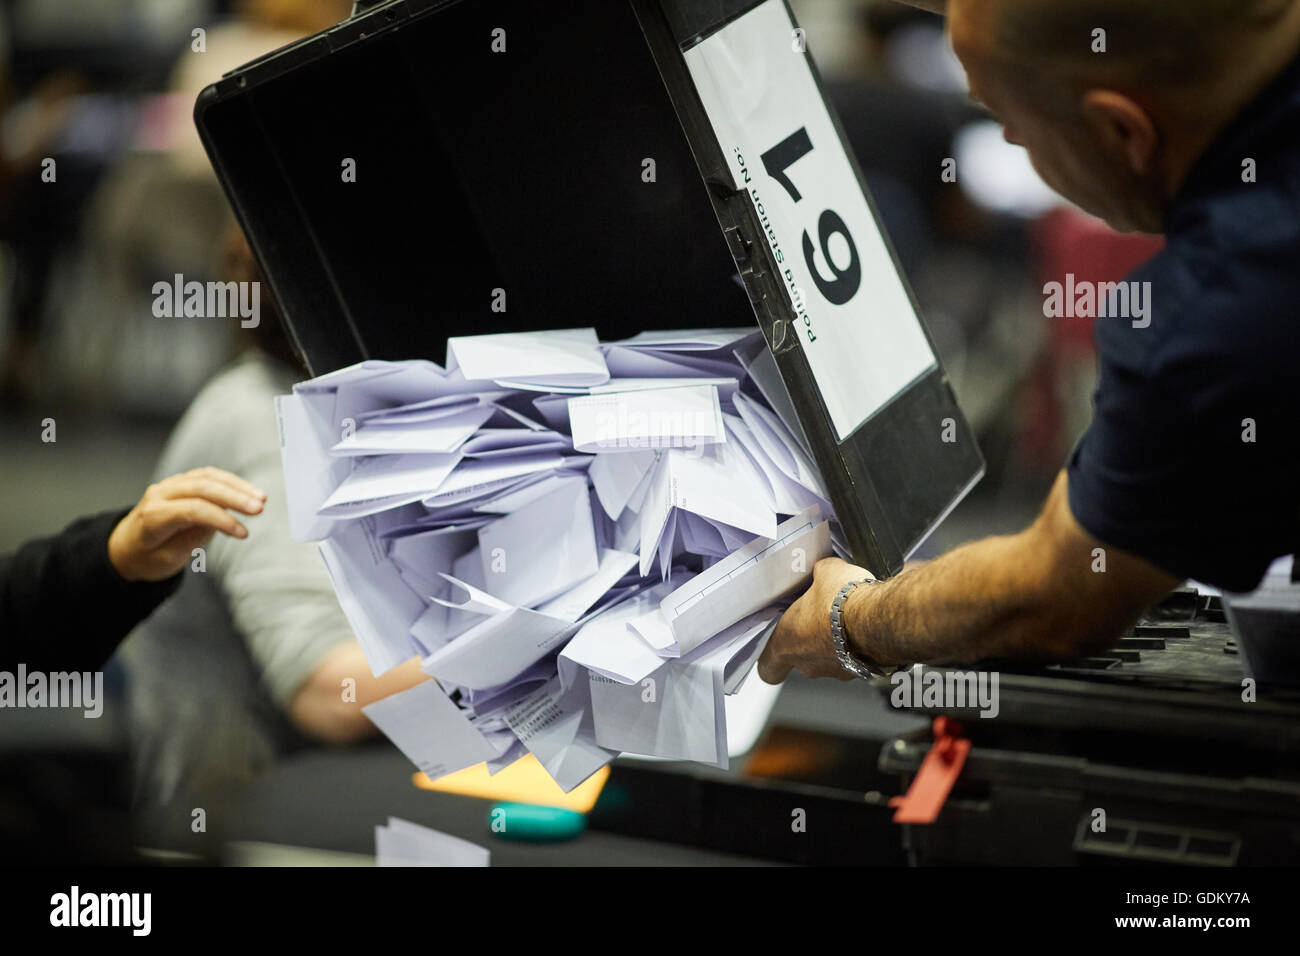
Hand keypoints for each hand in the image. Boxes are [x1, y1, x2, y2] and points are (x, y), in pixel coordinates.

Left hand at [107, 467, 266, 581]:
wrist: (128, 546)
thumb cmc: (147, 557)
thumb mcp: (168, 559)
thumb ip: (192, 538)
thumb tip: (220, 521)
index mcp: (153, 516)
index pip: (192, 510)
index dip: (221, 519)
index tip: (243, 533)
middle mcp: (160, 494)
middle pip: (202, 488)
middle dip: (234, 497)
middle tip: (260, 508)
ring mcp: (170, 484)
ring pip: (207, 477)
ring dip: (237, 487)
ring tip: (261, 499)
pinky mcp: (182, 482)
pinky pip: (208, 476)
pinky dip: (230, 482)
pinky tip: (248, 492)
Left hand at [759, 557, 872, 683]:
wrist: (878, 619)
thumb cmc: (842, 601)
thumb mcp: (824, 573)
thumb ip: (818, 574)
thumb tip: (824, 571)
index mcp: (786, 643)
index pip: (768, 667)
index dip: (771, 659)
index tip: (778, 647)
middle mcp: (808, 664)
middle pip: (801, 659)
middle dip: (810, 638)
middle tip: (819, 618)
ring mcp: (835, 671)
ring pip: (830, 658)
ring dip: (836, 642)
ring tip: (847, 618)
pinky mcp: (861, 671)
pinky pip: (856, 658)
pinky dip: (859, 645)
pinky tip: (866, 626)